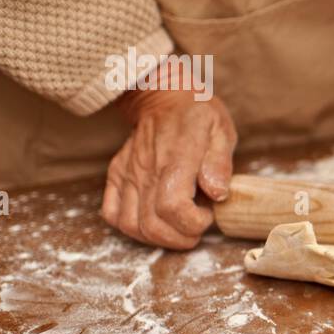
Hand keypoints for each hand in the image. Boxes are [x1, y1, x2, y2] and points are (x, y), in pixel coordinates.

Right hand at [101, 58, 236, 248]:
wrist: (160, 95)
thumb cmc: (196, 114)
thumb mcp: (220, 130)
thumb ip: (220, 164)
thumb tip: (217, 194)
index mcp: (176, 159)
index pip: (173, 207)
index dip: (193, 223)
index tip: (208, 215)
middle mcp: (147, 169)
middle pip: (152, 224)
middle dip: (180, 239)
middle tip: (196, 228)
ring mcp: (127, 173)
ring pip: (131, 225)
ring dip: (157, 238)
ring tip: (177, 227)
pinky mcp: (116, 175)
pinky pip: (112, 214)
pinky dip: (131, 227)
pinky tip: (152, 220)